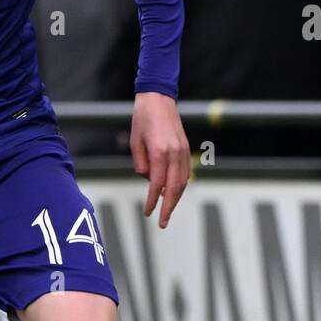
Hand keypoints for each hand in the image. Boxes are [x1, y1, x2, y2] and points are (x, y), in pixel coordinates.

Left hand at [130, 92, 189, 227]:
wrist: (158, 98)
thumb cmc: (142, 119)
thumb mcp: (134, 142)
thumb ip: (141, 164)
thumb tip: (148, 180)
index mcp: (160, 151)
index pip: (157, 184)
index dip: (153, 201)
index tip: (148, 213)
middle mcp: (174, 152)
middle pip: (174, 187)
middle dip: (168, 207)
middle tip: (162, 223)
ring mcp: (183, 150)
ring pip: (183, 182)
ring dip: (175, 198)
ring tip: (167, 211)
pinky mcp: (186, 147)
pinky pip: (185, 172)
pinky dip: (180, 185)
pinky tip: (172, 193)